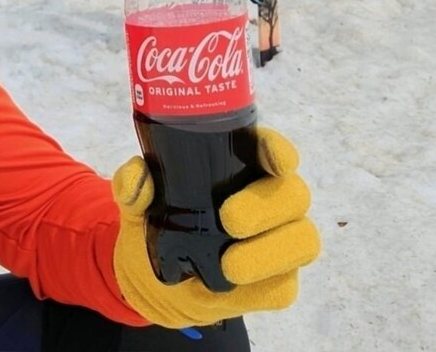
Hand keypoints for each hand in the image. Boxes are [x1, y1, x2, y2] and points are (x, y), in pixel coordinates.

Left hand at [111, 126, 320, 328]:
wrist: (155, 279)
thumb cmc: (157, 222)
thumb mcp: (137, 203)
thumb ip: (133, 186)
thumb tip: (138, 177)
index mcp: (243, 167)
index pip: (270, 149)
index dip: (277, 150)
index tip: (277, 160)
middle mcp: (271, 200)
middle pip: (293, 195)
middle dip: (266, 206)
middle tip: (229, 218)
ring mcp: (280, 242)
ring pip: (302, 241)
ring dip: (270, 252)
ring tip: (230, 265)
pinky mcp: (278, 282)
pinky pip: (285, 286)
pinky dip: (264, 287)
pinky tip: (238, 287)